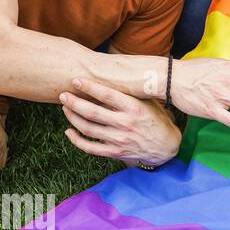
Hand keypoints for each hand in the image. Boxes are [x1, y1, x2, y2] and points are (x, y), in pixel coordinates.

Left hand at [60, 78, 180, 165]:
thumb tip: (110, 77)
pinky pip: (90, 147)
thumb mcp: (149, 103)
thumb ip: (130, 94)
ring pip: (88, 128)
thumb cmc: (156, 120)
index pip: (108, 95)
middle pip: (92, 112)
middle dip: (74, 102)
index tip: (76, 81)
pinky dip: (76, 140)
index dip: (89, 87)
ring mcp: (119, 140)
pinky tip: (69, 131)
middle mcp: (126, 124)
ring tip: (65, 108)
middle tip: (63, 95)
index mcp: (135, 108)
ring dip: (73, 117)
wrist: (166, 147)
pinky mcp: (115, 152)